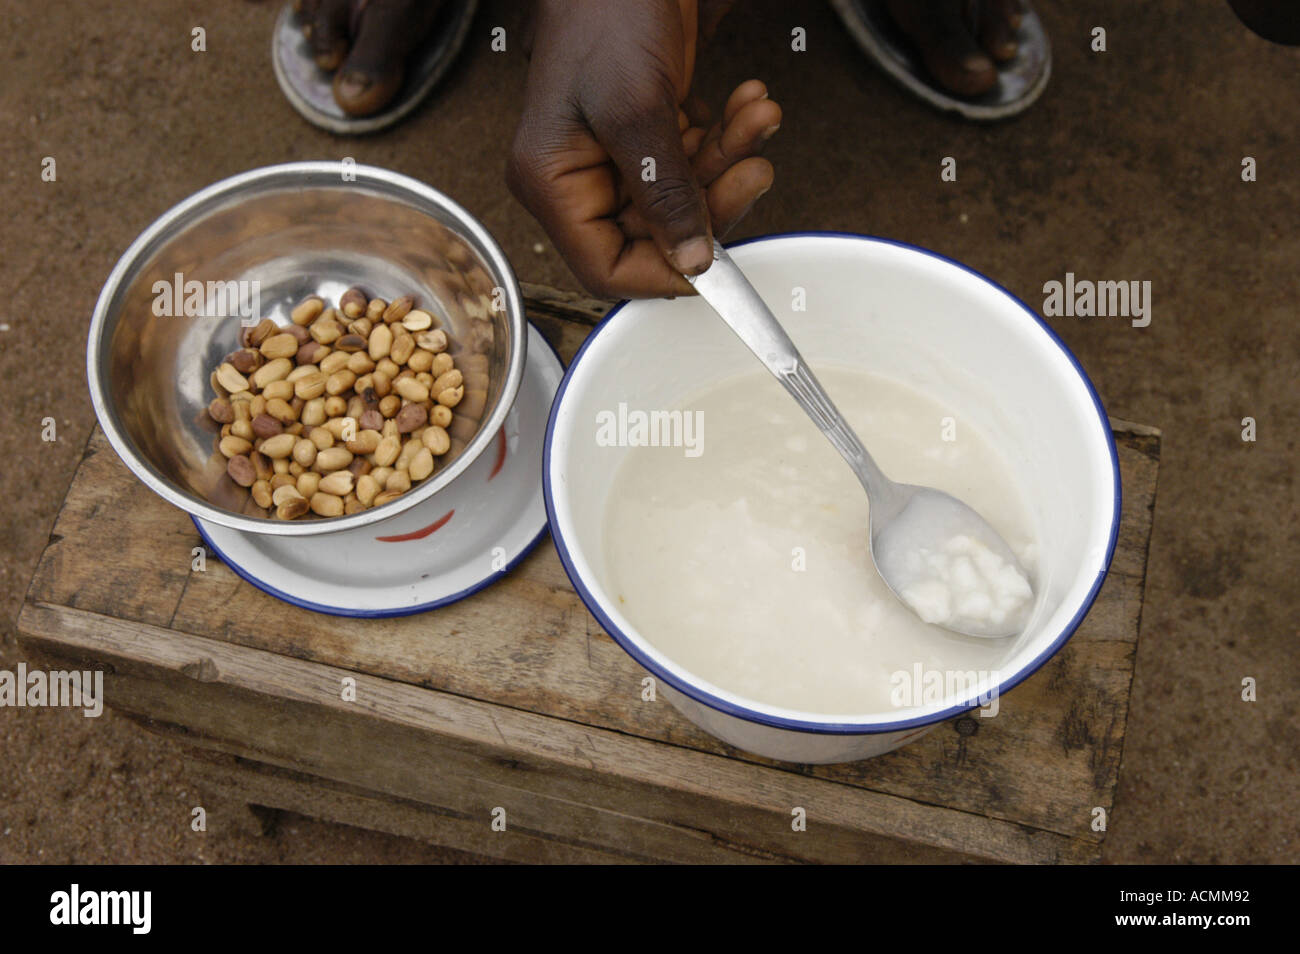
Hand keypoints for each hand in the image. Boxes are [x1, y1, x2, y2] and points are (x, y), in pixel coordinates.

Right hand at [507, 0, 780, 297]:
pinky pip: (695, 162)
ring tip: (756, 117)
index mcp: (552, 182)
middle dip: (713, 203)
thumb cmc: (606, 11)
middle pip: (656, 237)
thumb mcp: (637, 109)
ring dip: (729, 161)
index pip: (606, 267)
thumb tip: (691, 261)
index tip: (717, 262)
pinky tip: (747, 104)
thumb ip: (664, 193)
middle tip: (754, 171)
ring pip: (685, 200)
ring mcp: (615, 158)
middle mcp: (579, 180)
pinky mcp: (648, 136)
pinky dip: (727, 137)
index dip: (664, 275)